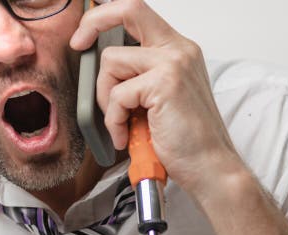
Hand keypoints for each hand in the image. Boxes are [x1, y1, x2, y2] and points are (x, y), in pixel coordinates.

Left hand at [70, 0, 246, 201]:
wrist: (209, 166)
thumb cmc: (184, 140)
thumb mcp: (157, 100)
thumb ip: (138, 79)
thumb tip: (102, 73)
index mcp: (177, 50)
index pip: (137, 12)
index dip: (105, 16)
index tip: (83, 36)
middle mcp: (178, 49)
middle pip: (128, 10)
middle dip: (93, 22)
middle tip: (77, 46)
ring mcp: (173, 63)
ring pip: (111, 62)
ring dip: (105, 99)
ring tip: (123, 123)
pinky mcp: (164, 83)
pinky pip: (116, 95)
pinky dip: (113, 121)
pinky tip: (127, 137)